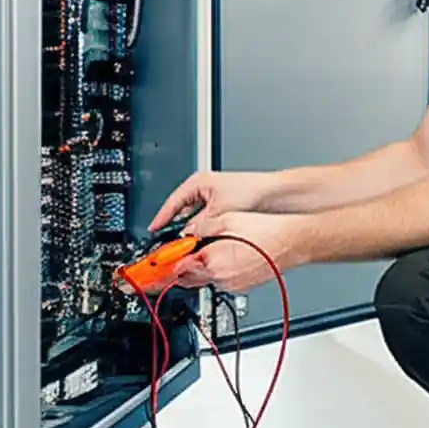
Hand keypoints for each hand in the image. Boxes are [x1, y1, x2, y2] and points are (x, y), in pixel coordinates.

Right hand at [148, 170, 277, 231]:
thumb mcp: (217, 212)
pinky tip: (207, 241)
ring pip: (196, 220)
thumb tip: (186, 238)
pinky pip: (207, 222)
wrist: (275, 195)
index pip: (171, 203)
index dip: (161, 219)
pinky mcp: (224, 208)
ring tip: (191, 244)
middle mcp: (204, 189)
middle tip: (173, 244)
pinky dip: (206, 231)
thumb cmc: (251, 192)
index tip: (152, 231)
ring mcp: (214, 198)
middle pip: (182, 213)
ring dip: (194, 232)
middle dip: (179, 229)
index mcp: (197, 183)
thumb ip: (198, 226)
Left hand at [171, 212, 310, 292]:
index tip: (145, 272)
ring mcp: (232, 284)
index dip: (159, 268)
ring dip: (194, 269)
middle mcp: (221, 278)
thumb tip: (186, 233)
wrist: (292, 241)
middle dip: (173, 270)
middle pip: (187, 278)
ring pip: (203, 279)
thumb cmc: (266, 231)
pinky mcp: (241, 285)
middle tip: (158, 268)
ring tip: (192, 255)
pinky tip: (217, 258)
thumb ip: (200, 228)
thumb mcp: (226, 219)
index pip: (177, 268)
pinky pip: (220, 279)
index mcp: (213, 263)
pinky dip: (213, 271)